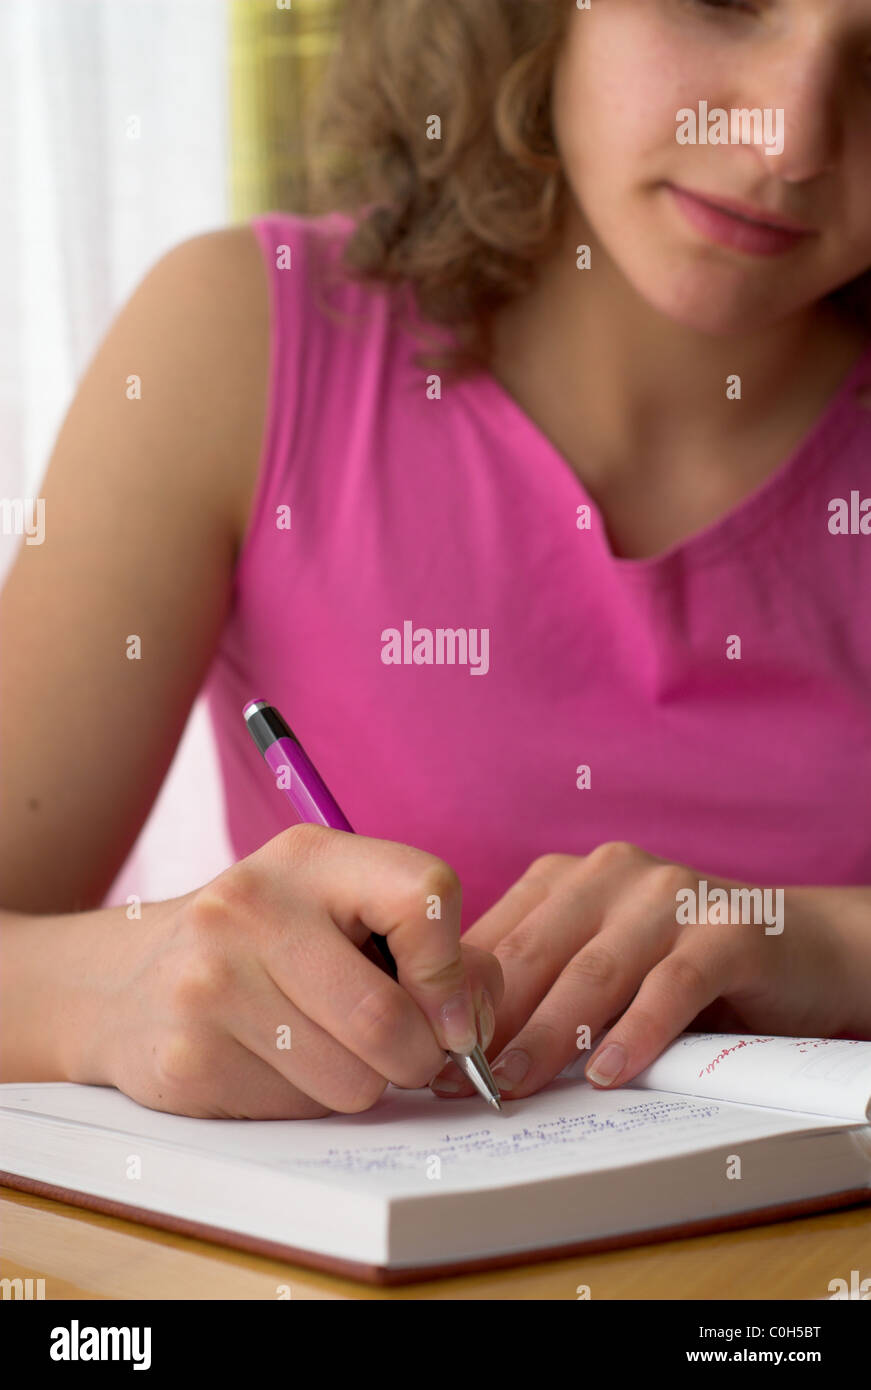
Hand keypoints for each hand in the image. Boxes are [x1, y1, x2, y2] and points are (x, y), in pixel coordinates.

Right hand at [67, 824, 502, 1117]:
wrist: (126, 982)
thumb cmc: (270, 949)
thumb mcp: (342, 913)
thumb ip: (430, 951)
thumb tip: (475, 1028)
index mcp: (310, 857)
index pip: (425, 893)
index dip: (456, 970)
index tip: (451, 1010)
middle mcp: (253, 905)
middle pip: (392, 1020)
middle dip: (418, 1058)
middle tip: (400, 1052)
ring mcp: (212, 979)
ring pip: (354, 1081)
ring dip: (361, 1085)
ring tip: (320, 1047)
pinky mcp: (190, 1054)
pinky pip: (299, 1110)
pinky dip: (306, 1103)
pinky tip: (270, 1064)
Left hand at [429, 841, 852, 1100]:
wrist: (801, 950)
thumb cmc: (681, 969)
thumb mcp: (601, 965)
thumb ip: (541, 986)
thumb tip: (455, 1048)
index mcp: (568, 878)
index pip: (498, 939)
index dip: (458, 999)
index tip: (426, 1054)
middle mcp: (614, 873)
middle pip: (537, 954)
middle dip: (492, 1023)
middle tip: (457, 1081)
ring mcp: (672, 895)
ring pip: (596, 970)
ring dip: (550, 1033)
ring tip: (513, 1084)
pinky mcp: (728, 928)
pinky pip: (673, 983)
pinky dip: (637, 1030)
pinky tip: (607, 1074)